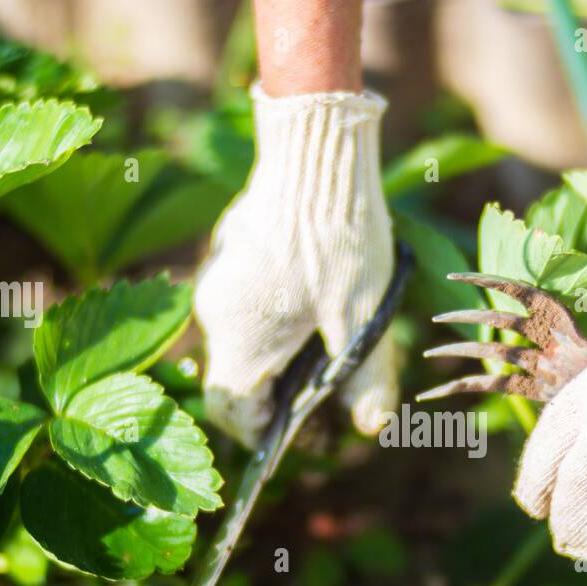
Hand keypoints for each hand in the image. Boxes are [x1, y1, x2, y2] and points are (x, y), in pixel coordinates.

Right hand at [195, 83, 396, 446]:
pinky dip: (273, 320)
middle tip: (326, 390)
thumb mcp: (364, 318)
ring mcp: (218, 280)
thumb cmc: (342, 239)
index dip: (263, 434)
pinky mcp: (229, 254)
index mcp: (239, 338)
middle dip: (277, 394)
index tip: (302, 430)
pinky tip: (315, 302)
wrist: (317, 150)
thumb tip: (370, 427)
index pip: (230, 411)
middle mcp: (215, 312)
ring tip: (327, 344)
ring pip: (241, 339)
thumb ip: (366, 379)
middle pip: (235, 377)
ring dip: (279, 354)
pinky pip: (244, 304)